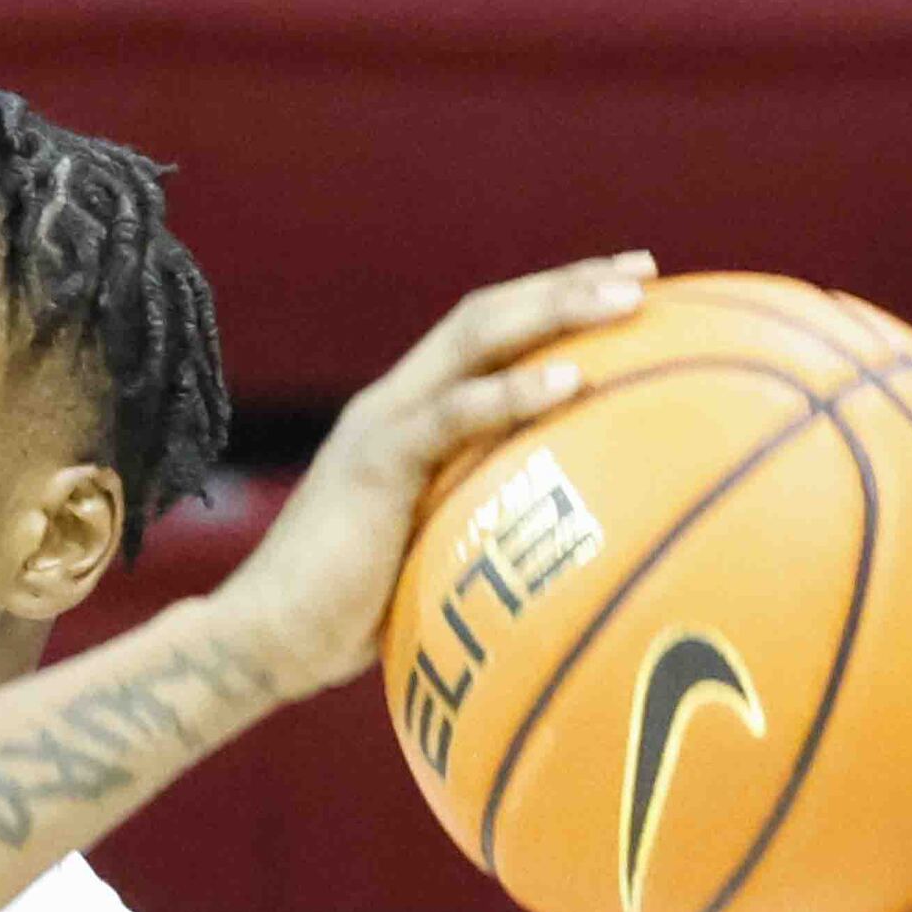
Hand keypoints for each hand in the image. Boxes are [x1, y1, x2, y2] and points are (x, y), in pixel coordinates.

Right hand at [216, 252, 654, 696]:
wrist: (265, 640)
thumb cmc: (349, 621)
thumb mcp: (431, 556)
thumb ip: (478, 526)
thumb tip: (562, 549)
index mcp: (405, 419)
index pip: (484, 335)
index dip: (554, 302)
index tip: (630, 286)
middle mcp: (392, 404)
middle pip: (487, 315)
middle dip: (570, 284)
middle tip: (647, 270)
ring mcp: (380, 428)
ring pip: (475, 339)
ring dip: (557, 311)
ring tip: (630, 300)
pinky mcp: (374, 463)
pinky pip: (453, 416)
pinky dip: (514, 393)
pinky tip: (573, 381)